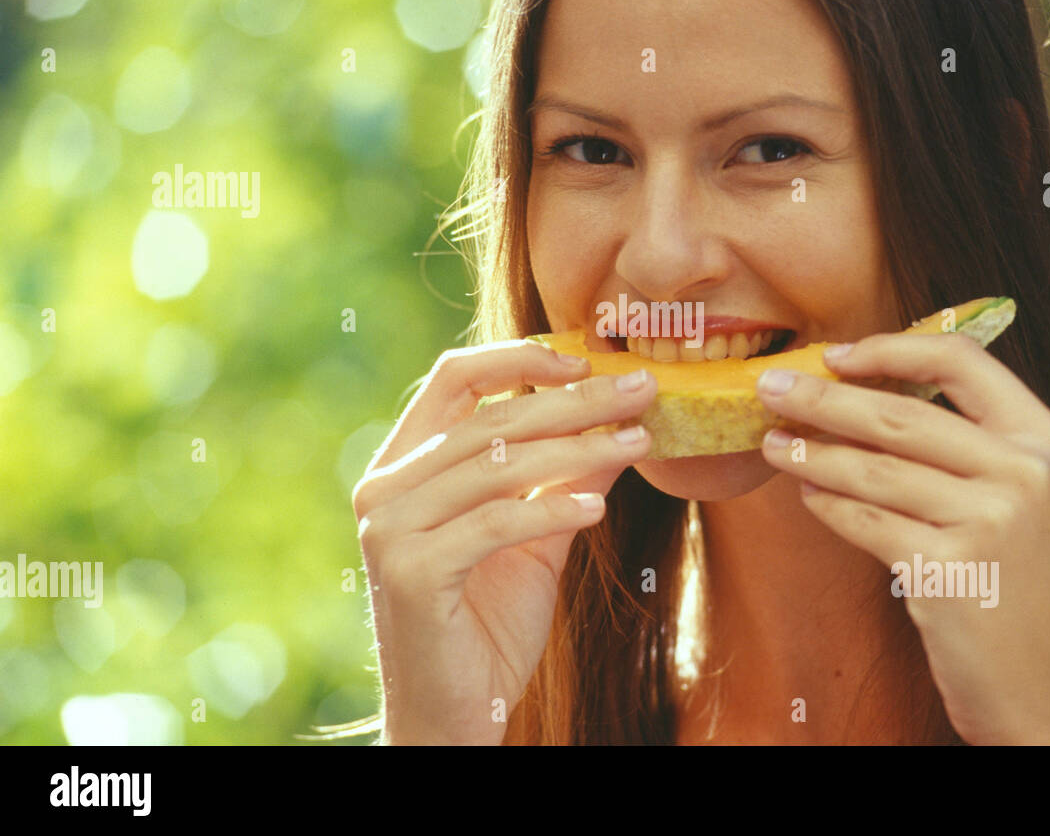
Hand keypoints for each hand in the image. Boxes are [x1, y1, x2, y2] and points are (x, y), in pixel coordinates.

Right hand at [351, 340, 655, 743]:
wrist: (456, 715)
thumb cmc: (490, 624)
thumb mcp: (538, 537)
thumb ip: (568, 477)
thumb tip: (622, 422)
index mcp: (404, 464)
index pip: (454, 378)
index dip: (520, 357)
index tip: (588, 359)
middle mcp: (385, 486)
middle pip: (489, 418)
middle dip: (574, 400)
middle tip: (640, 388)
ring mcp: (389, 528)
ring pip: (496, 464)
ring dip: (578, 449)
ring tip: (639, 442)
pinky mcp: (410, 570)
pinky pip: (493, 522)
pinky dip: (550, 509)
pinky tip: (597, 508)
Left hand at [756, 331, 1049, 744]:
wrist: (1047, 690)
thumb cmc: (1019, 586)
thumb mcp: (1020, 500)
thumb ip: (964, 445)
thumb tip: (859, 395)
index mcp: (1044, 438)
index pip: (963, 360)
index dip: (892, 348)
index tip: (836, 354)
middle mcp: (1025, 471)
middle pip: (901, 414)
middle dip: (823, 397)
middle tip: (770, 387)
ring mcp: (991, 521)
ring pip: (873, 468)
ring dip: (811, 453)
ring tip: (773, 444)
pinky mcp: (950, 571)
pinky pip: (866, 522)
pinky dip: (828, 506)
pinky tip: (807, 495)